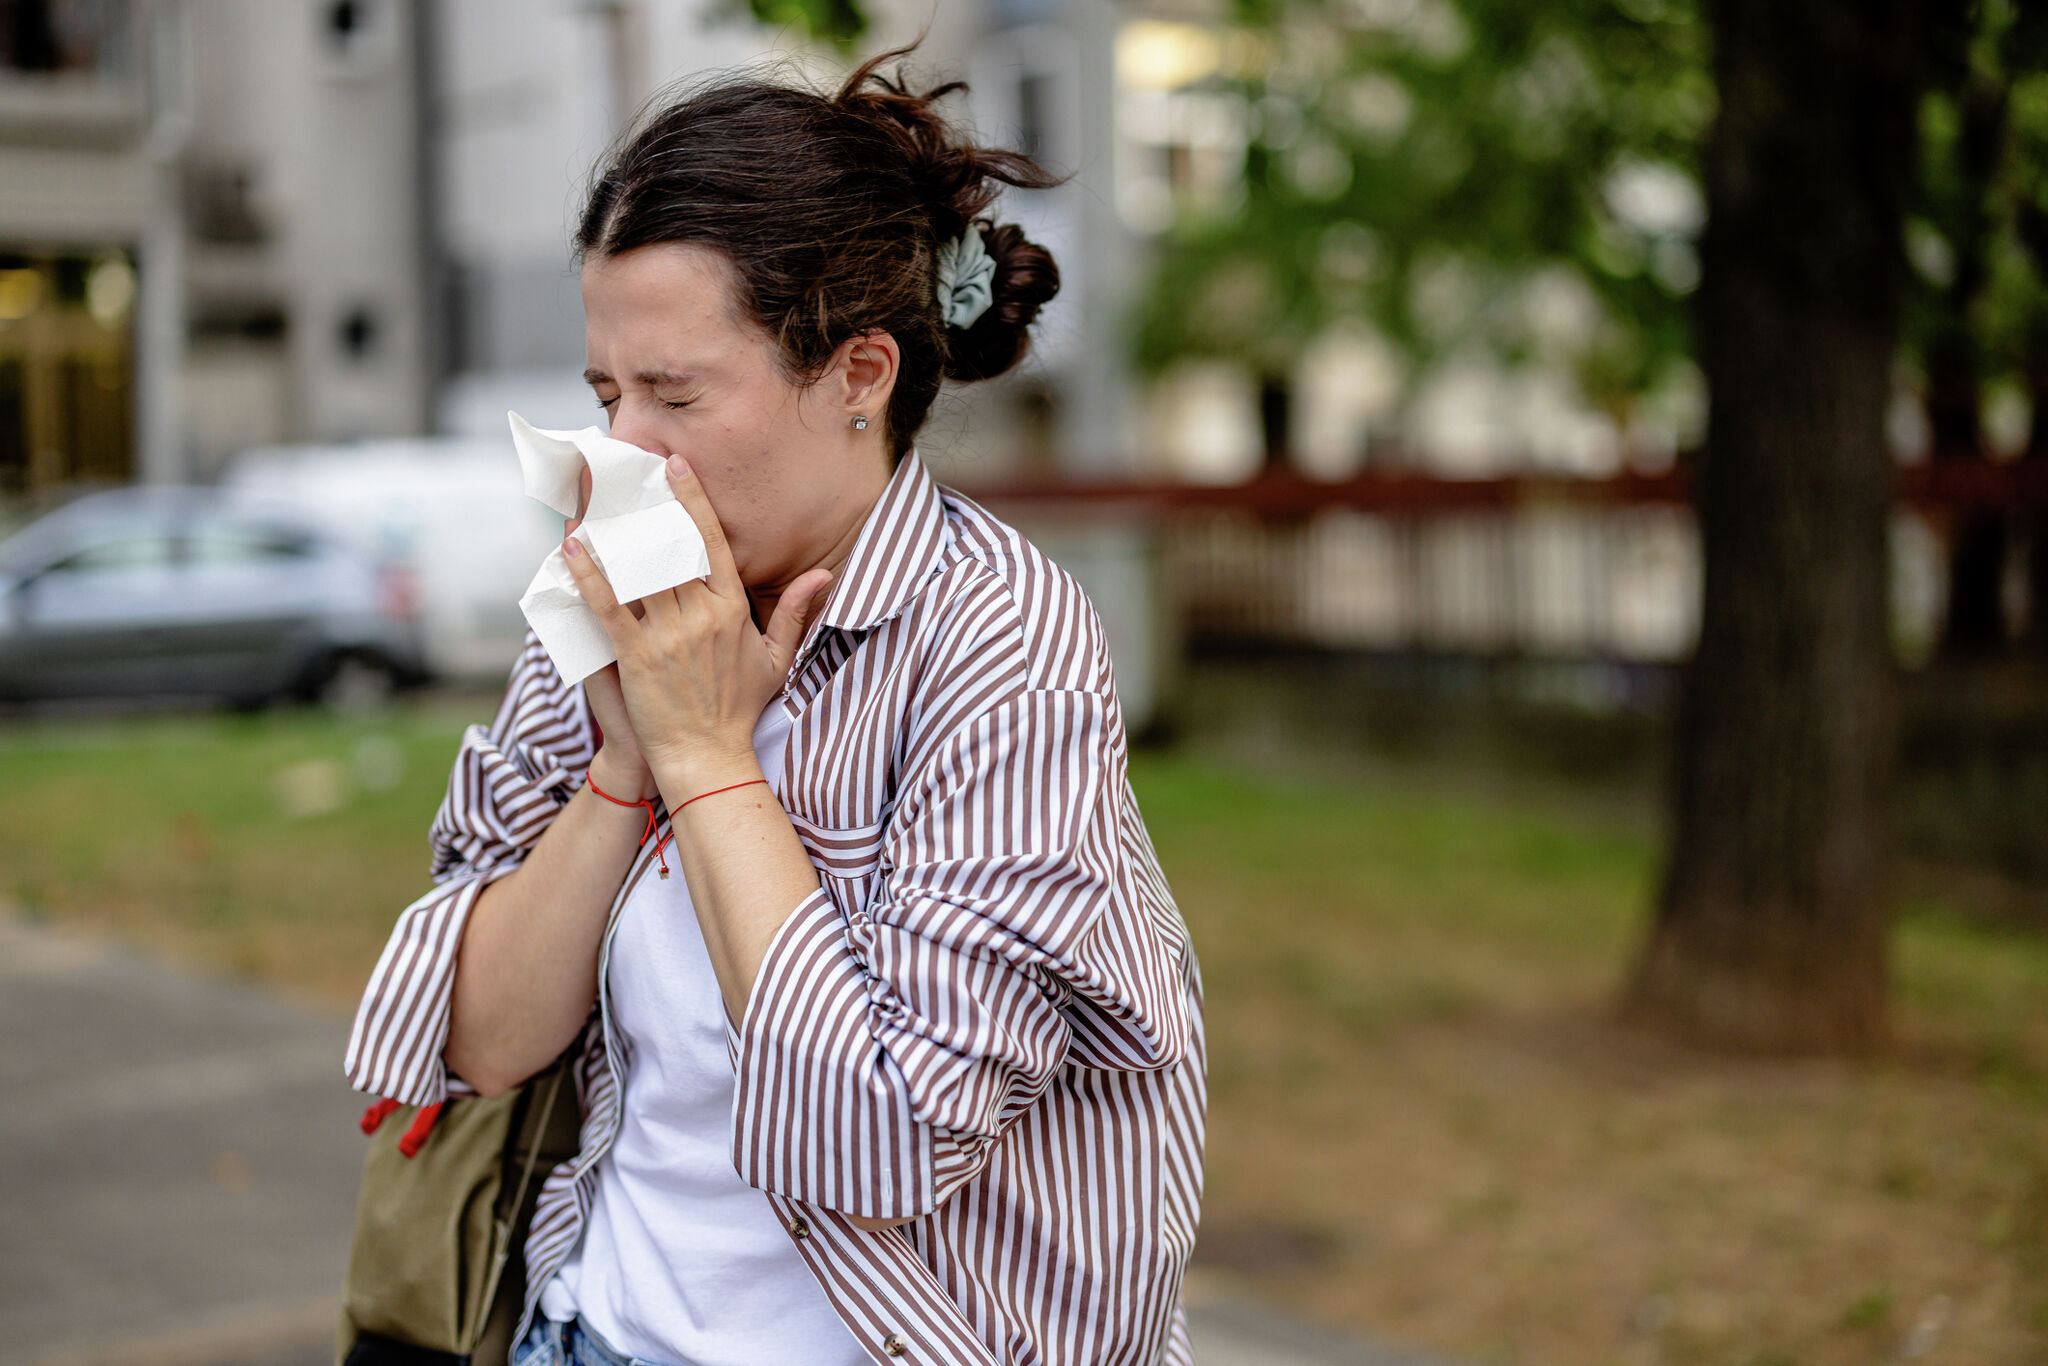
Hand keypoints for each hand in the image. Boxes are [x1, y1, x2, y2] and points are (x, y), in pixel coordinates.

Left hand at [560, 453, 832, 793]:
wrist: (709, 757)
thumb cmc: (739, 710)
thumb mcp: (776, 659)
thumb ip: (796, 612)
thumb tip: (823, 574)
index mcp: (732, 610)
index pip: (711, 542)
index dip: (691, 500)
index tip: (674, 466)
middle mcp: (701, 615)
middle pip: (668, 547)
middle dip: (642, 508)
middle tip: (619, 475)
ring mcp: (668, 635)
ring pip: (637, 570)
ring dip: (611, 534)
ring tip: (591, 502)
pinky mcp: (637, 656)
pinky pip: (609, 606)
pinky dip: (589, 576)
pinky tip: (572, 549)